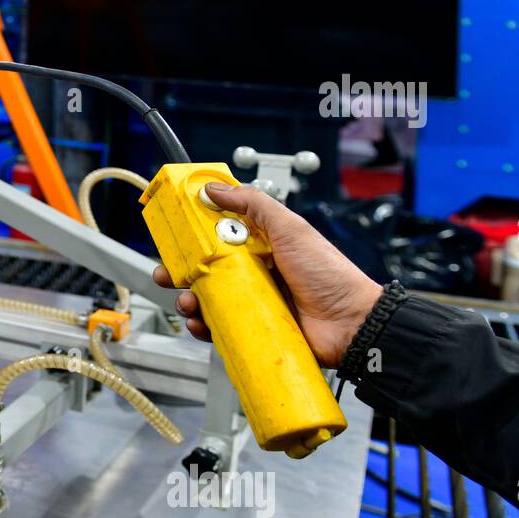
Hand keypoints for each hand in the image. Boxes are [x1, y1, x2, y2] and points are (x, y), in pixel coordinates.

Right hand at [152, 182, 381, 367]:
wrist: (351, 324)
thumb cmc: (328, 275)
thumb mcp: (291, 228)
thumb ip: (254, 204)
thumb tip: (215, 188)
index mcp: (261, 245)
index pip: (217, 236)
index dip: (192, 236)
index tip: (172, 235)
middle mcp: (254, 273)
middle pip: (205, 269)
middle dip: (180, 271)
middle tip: (167, 273)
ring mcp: (252, 303)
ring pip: (207, 299)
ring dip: (189, 300)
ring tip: (188, 302)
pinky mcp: (253, 329)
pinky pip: (219, 327)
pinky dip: (203, 326)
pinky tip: (200, 324)